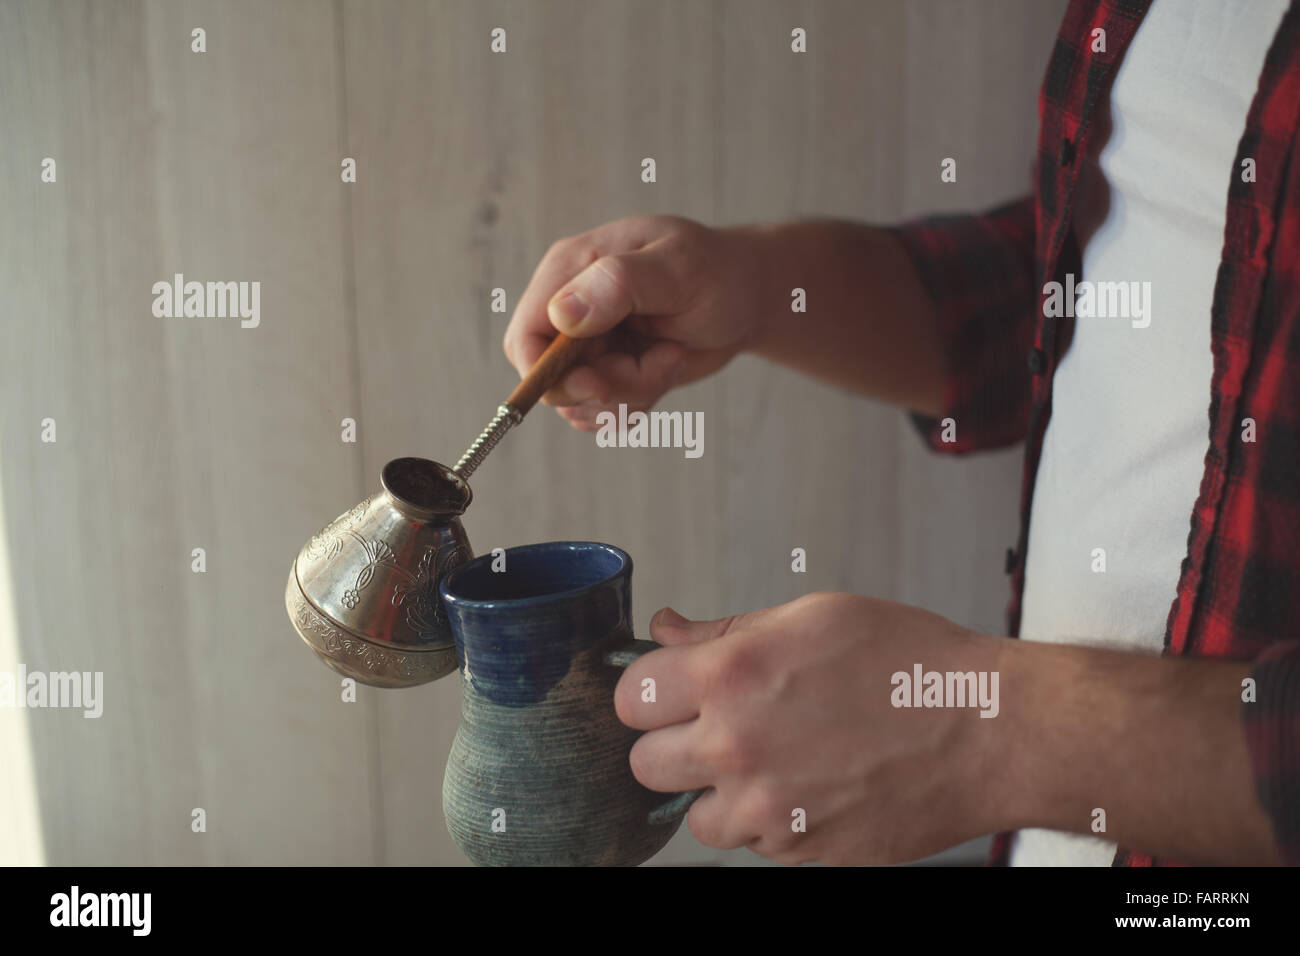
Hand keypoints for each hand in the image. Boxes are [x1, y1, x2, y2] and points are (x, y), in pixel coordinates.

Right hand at [502, 216, 766, 429]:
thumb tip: (561, 314)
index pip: (526, 336)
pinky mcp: (607, 371)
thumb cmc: (718, 272)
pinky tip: (666, 366)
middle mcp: (569, 309)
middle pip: (552, 382)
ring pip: (581, 404)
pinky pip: (603, 412)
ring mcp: (587, 344)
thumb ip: (618, 284)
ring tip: (670, 355)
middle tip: (661, 361)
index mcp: (570, 270)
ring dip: (632, 395)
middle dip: (609, 388)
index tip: (599, 383)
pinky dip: (639, 403)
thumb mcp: (678, 268)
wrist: (748, 298)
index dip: (547, 373)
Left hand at [613, 592, 1007, 864]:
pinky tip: (812, 786)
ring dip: (720, 793)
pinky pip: (753, 844)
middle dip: (672, 745)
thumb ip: (724, 631)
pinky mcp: (799, 852)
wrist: (987, 730)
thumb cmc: (909, 663)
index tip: (668, 692)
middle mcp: (737, 747)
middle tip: (716, 729)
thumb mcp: (811, 617)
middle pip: (644, 764)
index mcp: (731, 676)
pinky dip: (771, 821)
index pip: (629, 697)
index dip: (649, 691)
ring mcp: (767, 809)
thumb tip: (665, 631)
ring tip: (773, 761)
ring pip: (694, 816)